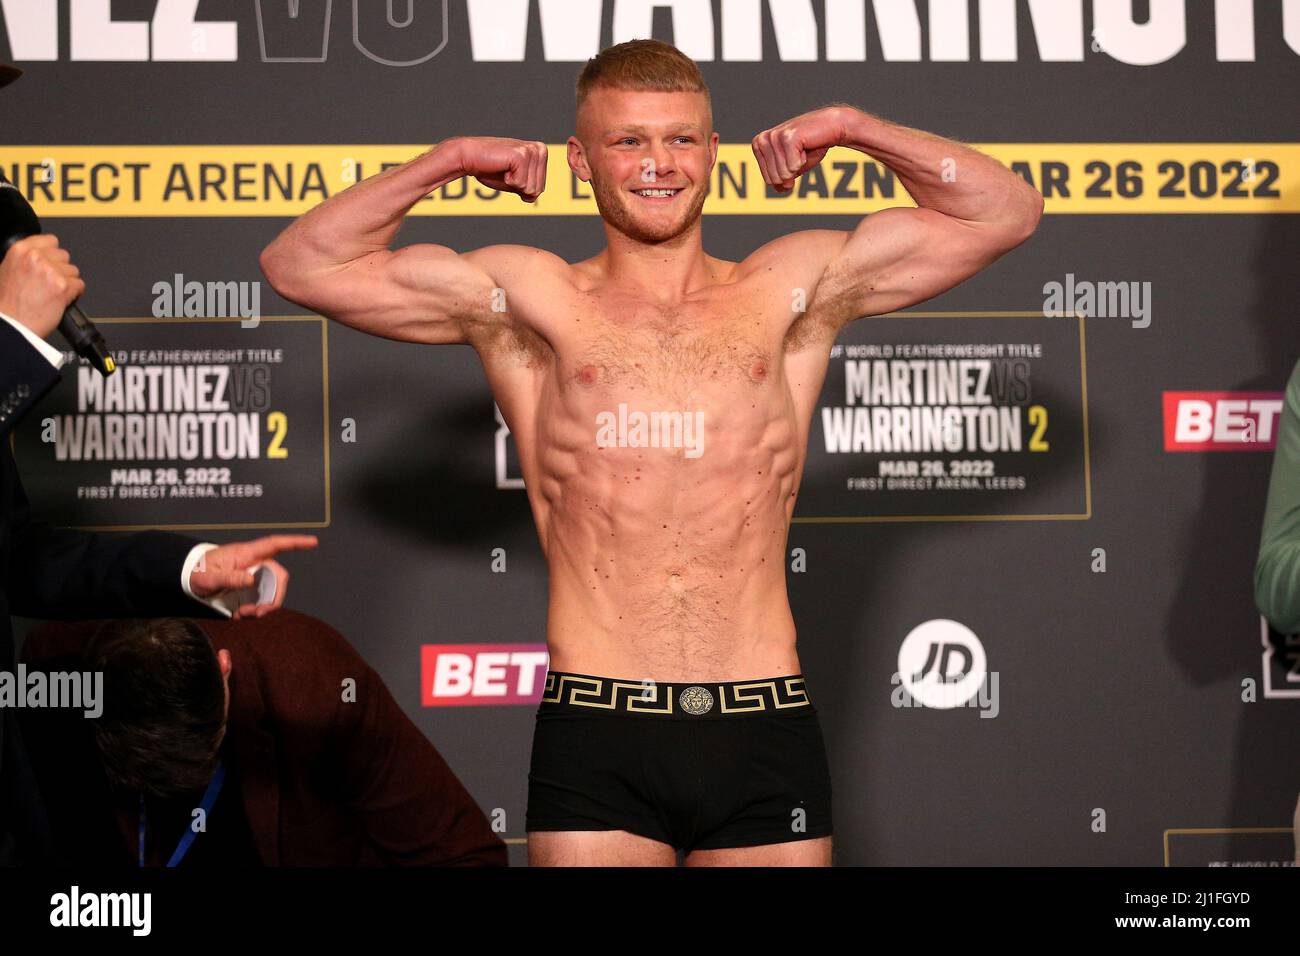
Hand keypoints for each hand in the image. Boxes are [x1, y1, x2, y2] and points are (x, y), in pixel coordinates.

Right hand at [0, 235, 84, 337]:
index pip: (50, 240)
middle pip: (64, 256)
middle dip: (60, 269)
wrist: (12, 324)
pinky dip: (74, 295)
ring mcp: (51, 271)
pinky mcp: (63, 286)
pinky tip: (60, 301)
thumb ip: (26, 260)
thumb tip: (42, 256)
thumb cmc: (9, 304)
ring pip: (73, 271)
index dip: (53, 254)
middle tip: (49, 284)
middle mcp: (36, 257)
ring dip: (67, 282)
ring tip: (51, 294)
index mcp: (20, 250)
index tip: (52, 263)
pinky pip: (80, 286)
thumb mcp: (8, 271)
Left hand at [189, 534, 318, 618]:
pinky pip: (261, 599)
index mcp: (246, 554)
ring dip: (264, 606)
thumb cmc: (197, 572)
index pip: (274, 544)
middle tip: (258, 613)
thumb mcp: (208, 577)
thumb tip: (252, 580)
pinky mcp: (249, 587)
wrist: (188, 578)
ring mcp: (253, 575)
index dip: (295, 542)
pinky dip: (255, 610)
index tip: (313, 542)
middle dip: (274, 597)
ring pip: (272, 591)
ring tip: (244, 615)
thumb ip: (229, 578)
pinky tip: (240, 614)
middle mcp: (254, 563)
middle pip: (278, 577)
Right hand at [451, 137, 548, 202]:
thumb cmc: (491, 170)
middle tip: (506, 172)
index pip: (540, 188)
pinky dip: (509, 182)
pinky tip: (502, 168)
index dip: (522, 190)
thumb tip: (534, 196)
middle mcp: (539, 149)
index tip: (510, 175)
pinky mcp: (521, 155)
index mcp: (540, 153)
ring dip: (514, 184)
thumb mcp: (516, 182)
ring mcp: (531, 151)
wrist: (470, 158)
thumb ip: (529, 188)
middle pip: (538, 189)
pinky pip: (522, 184)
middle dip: (519, 188)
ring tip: (504, 169)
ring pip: (531, 188)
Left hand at [751, 106, 852, 193]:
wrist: (832, 127)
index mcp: (759, 145)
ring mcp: (774, 137)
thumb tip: (782, 187)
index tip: (794, 158)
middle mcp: (763, 139)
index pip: (768, 180)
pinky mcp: (786, 137)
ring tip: (802, 148)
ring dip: (798, 165)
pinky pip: (792, 168)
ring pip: (783, 175)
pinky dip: (803, 161)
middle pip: (774, 179)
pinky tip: (806, 146)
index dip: (786, 176)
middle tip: (800, 153)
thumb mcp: (792, 167)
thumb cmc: (812, 146)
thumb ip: (782, 180)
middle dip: (792, 172)